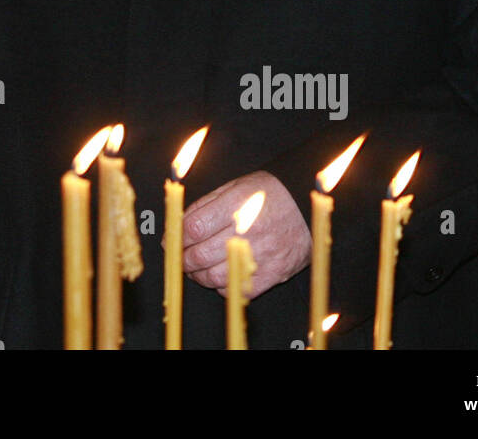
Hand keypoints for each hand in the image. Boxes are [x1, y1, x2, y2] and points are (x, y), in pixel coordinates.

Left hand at [181, 171, 310, 298]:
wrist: (307, 205)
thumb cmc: (267, 194)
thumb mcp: (234, 186)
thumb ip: (205, 205)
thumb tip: (178, 224)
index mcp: (235, 205)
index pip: (194, 228)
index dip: (176, 237)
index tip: (170, 239)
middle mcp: (247, 231)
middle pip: (200, 255)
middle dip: (182, 259)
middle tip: (179, 256)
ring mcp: (261, 255)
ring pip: (215, 277)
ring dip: (198, 275)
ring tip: (196, 268)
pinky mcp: (272, 273)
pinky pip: (237, 289)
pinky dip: (222, 286)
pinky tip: (220, 275)